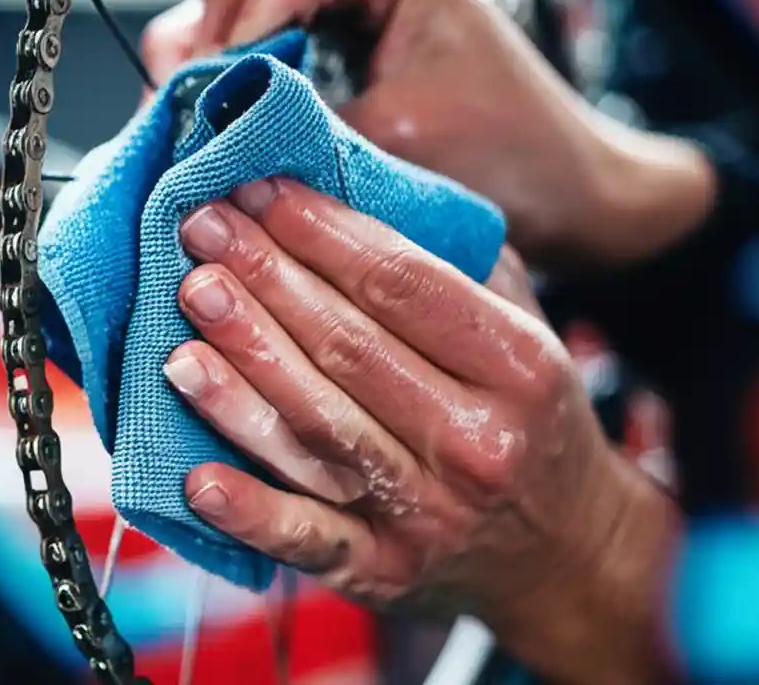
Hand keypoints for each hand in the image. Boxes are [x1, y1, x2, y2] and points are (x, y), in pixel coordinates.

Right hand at [143, 0, 716, 268]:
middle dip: (205, 57)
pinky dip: (230, 105)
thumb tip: (211, 140)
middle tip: (181, 123)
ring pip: (235, 28)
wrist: (569, 196)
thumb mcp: (398, 137)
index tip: (213, 95)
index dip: (238, 31)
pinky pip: (256, 67)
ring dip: (207, 83)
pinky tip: (217, 145)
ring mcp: (340, 16)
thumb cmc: (516, 153)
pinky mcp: (330, 60)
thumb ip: (302, 127)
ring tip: (193, 140)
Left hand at [164, 178, 678, 682]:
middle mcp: (474, 443)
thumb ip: (452, 263)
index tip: (259, 188)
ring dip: (242, 365)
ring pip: (315, 428)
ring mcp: (426, 514)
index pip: (401, 284)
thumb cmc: (530, 420)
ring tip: (192, 304)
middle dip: (265, 276)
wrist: (566, 553)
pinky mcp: (382, 571)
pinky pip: (306, 539)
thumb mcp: (525, 329)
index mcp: (518, 367)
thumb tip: (351, 188)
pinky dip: (250, 511)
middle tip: (203, 226)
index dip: (320, 230)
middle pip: (347, 347)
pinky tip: (197, 475)